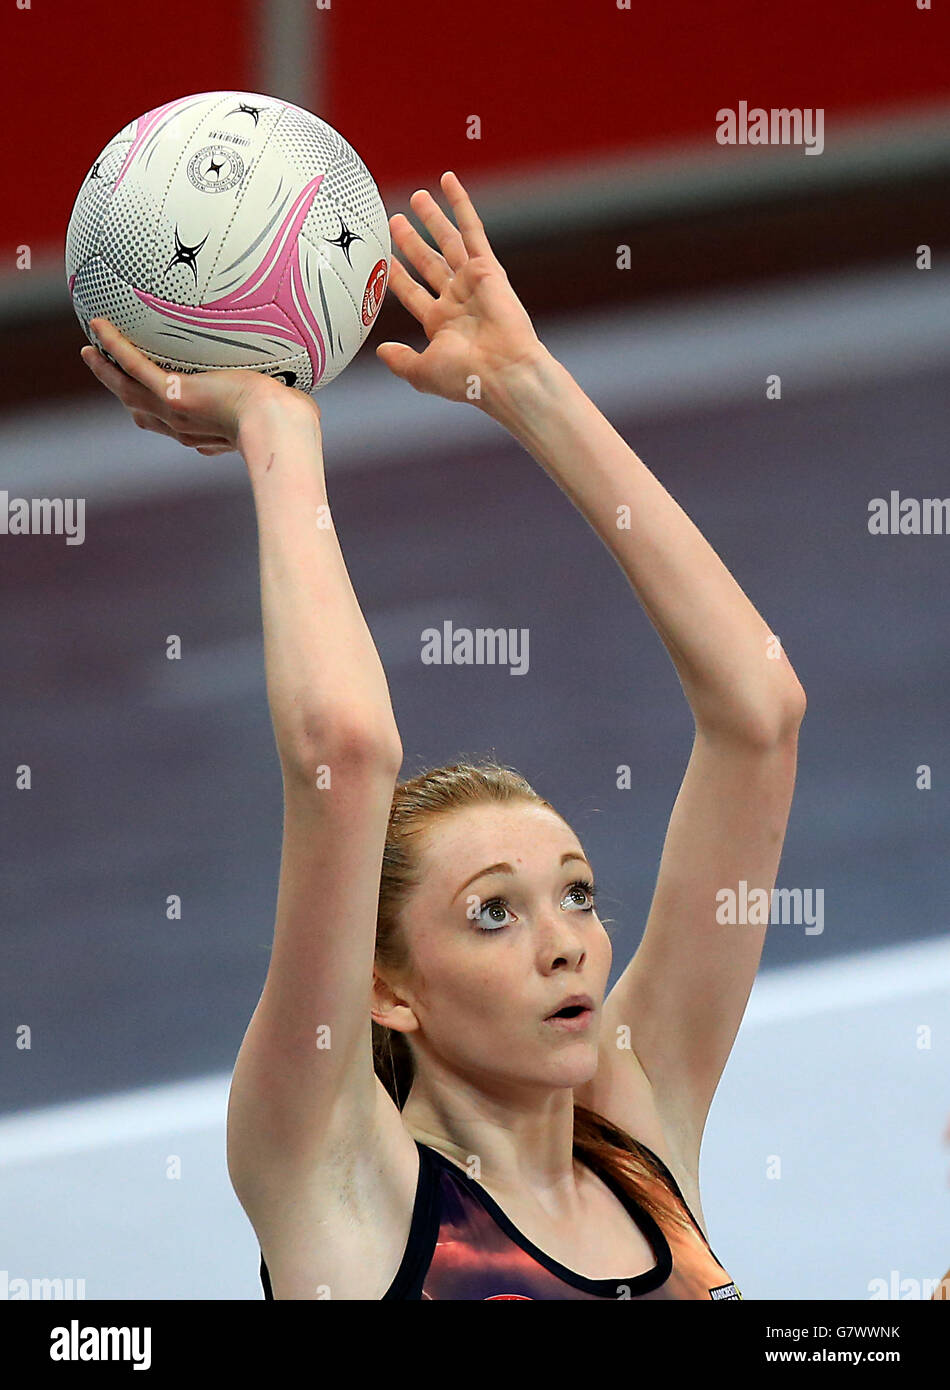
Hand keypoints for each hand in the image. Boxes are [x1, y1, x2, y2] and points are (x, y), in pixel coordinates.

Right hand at [80, 317, 306, 453]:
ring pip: (128, 391)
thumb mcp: (285, 410)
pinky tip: (98, 326)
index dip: (168, 416)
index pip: (183, 427)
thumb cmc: (293, 424)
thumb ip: (285, 402)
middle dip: (127, 397)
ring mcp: (177, 413)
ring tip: (90, 350)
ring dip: (106, 372)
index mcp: (212, 434)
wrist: (280, 429)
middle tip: (112, 377)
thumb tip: (304, 396)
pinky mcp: (173, 395)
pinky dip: (114, 347)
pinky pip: (134, 366)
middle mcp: (189, 428)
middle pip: (146, 415)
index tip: (165, 405)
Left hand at [376, 171, 544, 406]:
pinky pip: (471, 229)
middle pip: (428, 263)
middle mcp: (456, 301)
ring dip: (432, 219)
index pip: (413, 293)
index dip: (397, 277)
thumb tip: (381, 352)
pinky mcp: (487, 268)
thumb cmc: (465, 379)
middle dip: (411, 243)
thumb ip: (401, 360)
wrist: (503, 372)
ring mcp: (472, 283)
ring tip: (416, 197)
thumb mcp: (422, 372)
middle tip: (395, 220)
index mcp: (441, 324)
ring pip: (447, 242)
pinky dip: (460, 204)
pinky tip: (449, 182)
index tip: (382, 260)